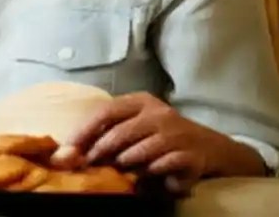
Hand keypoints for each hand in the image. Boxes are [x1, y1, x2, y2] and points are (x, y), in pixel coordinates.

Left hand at [64, 92, 264, 192]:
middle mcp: (158, 113)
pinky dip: (149, 173)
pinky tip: (145, 177)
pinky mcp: (191, 154)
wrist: (210, 147)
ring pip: (138, 151)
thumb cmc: (162, 137)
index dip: (84, 131)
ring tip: (119, 171)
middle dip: (100, 152)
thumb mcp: (136, 126)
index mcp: (140, 102)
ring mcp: (176, 133)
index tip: (69, 149)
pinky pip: (161, 166)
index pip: (105, 112)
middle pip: (119, 133)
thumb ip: (107, 133)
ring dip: (124, 164)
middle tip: (90, 165)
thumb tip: (68, 152)